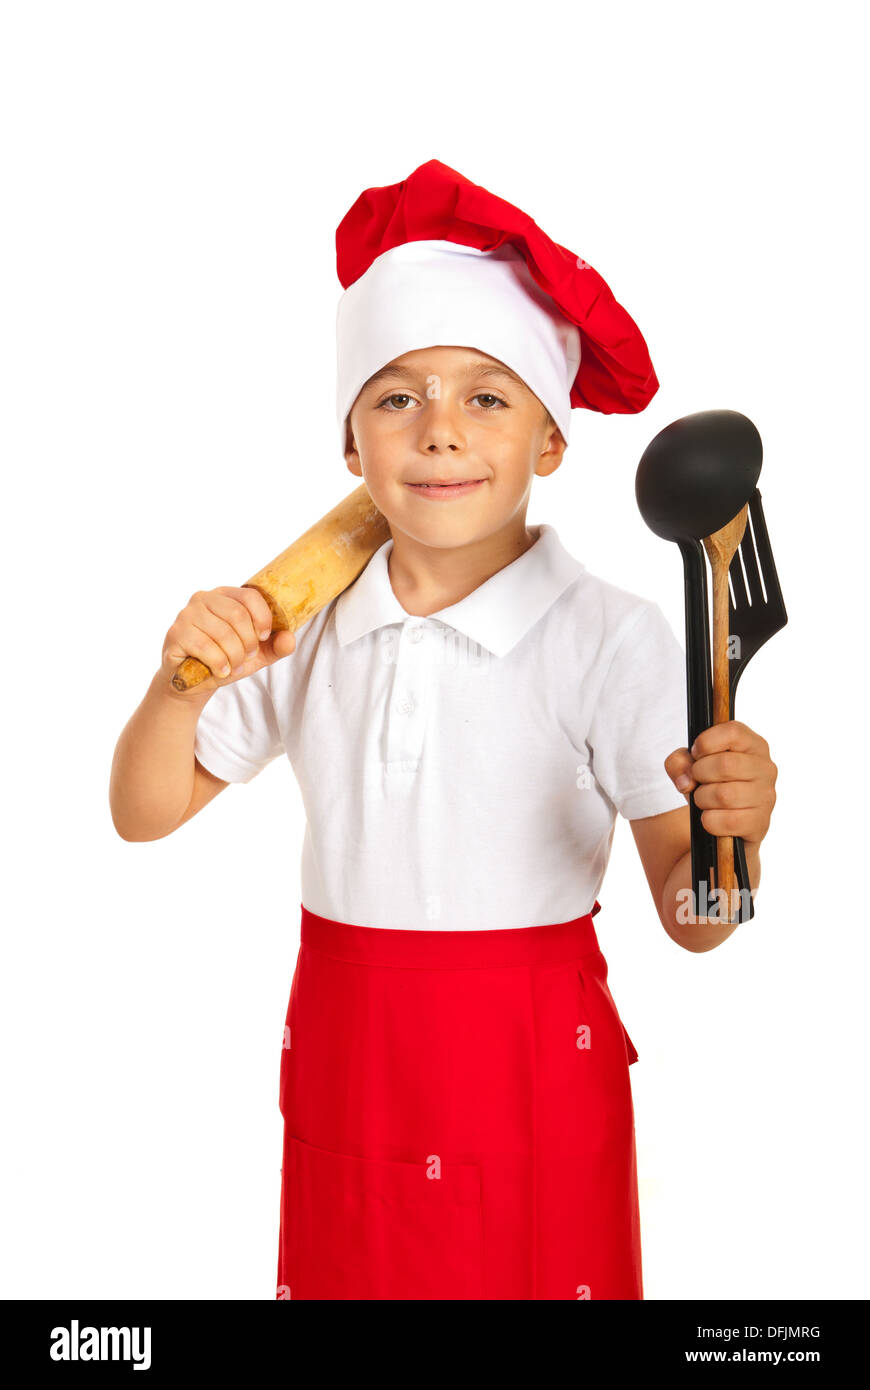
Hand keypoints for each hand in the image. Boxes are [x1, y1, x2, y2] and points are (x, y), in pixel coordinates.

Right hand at [160, 585, 296, 696]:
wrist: (193, 682)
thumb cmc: (225, 660)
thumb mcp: (256, 655)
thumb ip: (276, 646)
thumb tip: (290, 639)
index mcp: (224, 595)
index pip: (250, 596)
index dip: (262, 618)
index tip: (263, 638)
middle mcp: (203, 599)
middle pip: (238, 615)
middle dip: (248, 643)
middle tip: (247, 657)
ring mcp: (186, 615)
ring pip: (223, 634)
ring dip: (235, 657)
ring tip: (234, 666)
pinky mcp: (176, 634)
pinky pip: (206, 647)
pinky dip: (220, 664)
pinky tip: (220, 670)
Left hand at [665, 719, 777, 845]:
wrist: (723, 822)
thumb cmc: (710, 784)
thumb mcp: (690, 766)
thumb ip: (678, 762)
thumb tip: (686, 780)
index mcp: (752, 745)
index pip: (733, 732)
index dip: (706, 743)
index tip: (696, 754)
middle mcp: (765, 768)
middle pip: (725, 764)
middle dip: (700, 774)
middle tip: (697, 780)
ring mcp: (766, 796)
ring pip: (724, 795)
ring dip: (702, 799)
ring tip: (704, 800)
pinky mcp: (760, 822)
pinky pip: (728, 821)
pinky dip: (710, 821)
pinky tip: (712, 817)